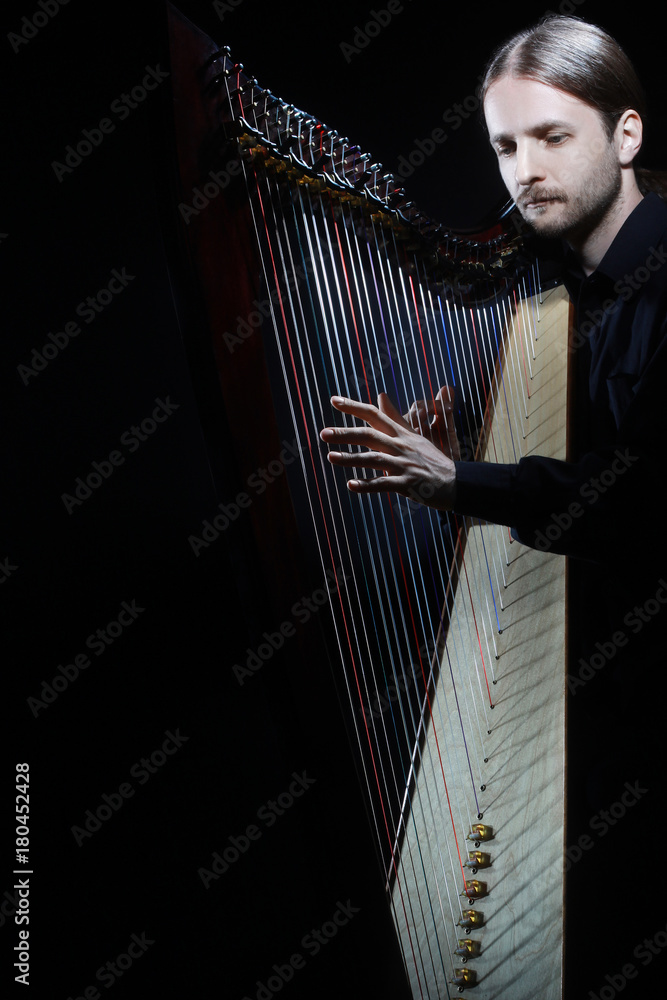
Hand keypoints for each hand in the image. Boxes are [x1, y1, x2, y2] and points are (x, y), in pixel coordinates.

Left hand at [320, 391, 456, 509]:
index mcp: (401, 434)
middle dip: (345, 434)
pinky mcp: (408, 484)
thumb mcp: (414, 435)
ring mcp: (405, 465)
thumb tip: (381, 395)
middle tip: (323, 434)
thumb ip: (395, 417)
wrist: (458, 482)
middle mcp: (401, 446)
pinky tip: (351, 485)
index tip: (333, 401)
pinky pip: (384, 484)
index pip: (375, 415)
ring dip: (351, 458)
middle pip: (370, 435)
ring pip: (374, 459)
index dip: (354, 407)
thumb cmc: (432, 460)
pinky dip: (367, 485)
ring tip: (330, 457)